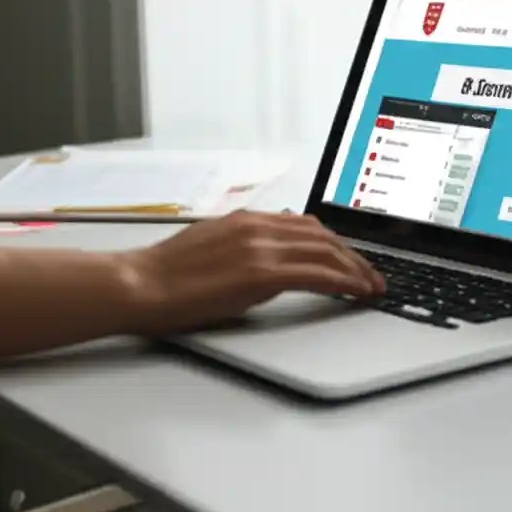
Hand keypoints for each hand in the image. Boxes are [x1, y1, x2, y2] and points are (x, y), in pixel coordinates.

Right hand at [119, 211, 385, 334]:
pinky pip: (318, 274)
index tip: (348, 256)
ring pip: (327, 251)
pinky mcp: (262, 274)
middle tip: (370, 275)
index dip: (333, 241)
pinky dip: (345, 282)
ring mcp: (261, 248)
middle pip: (323, 236)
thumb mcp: (207, 246)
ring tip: (371, 287)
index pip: (304, 224)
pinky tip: (357, 293)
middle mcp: (257, 226)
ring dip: (355, 269)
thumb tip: (261, 254)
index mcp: (245, 219)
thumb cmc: (163, 274)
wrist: (140, 284)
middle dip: (352, 256)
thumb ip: (239, 245)